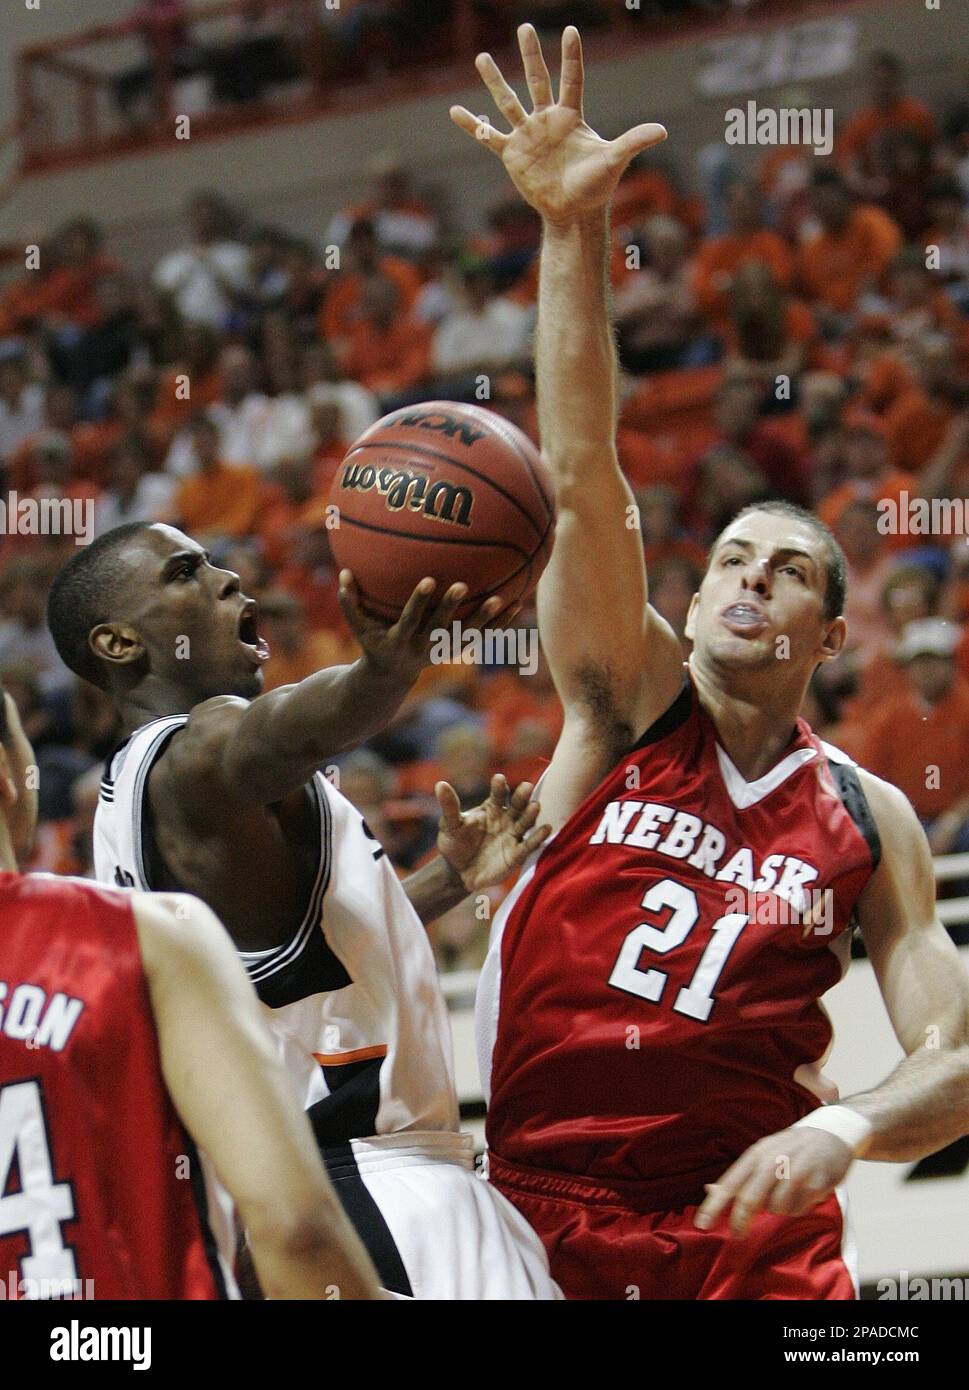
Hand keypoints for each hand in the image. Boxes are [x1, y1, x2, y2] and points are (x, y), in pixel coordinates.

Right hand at [338, 571, 501, 685]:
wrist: (391, 677)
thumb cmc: (372, 642)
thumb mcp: (357, 626)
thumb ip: (349, 602)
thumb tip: (343, 572)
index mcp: (400, 639)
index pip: (410, 619)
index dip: (419, 602)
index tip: (428, 580)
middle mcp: (423, 647)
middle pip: (440, 628)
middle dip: (451, 608)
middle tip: (462, 585)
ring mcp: (442, 651)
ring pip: (468, 636)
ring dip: (486, 620)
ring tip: (502, 599)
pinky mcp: (456, 650)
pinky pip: (482, 637)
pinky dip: (499, 624)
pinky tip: (518, 604)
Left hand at [435, 773, 550, 891]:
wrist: (457, 872)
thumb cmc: (455, 843)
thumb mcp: (449, 825)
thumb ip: (450, 806)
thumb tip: (440, 784)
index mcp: (492, 808)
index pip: (498, 794)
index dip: (499, 786)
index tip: (499, 779)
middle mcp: (506, 819)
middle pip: (517, 804)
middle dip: (522, 796)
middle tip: (526, 787)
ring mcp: (513, 836)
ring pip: (525, 822)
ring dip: (531, 814)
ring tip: (535, 806)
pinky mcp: (517, 854)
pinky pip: (529, 844)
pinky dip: (538, 837)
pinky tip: (546, 829)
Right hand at [450, 23, 665, 225]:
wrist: (572, 211)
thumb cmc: (596, 186)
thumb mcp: (614, 160)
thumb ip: (634, 141)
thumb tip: (662, 131)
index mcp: (571, 117)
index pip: (572, 80)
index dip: (572, 57)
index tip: (571, 31)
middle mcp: (547, 120)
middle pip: (538, 80)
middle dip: (532, 54)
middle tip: (525, 27)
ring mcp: (528, 134)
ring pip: (509, 101)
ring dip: (495, 81)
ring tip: (482, 58)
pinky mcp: (512, 153)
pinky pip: (488, 136)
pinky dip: (473, 125)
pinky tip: (455, 111)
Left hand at [695, 1126, 854, 1236]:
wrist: (832, 1134)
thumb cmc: (790, 1149)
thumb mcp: (762, 1155)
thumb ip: (739, 1176)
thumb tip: (709, 1189)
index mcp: (756, 1154)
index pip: (731, 1182)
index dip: (714, 1205)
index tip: (701, 1224)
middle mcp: (773, 1160)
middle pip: (750, 1198)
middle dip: (741, 1219)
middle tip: (737, 1233)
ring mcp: (795, 1170)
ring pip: (777, 1208)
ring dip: (781, 1208)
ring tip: (791, 1195)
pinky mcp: (816, 1182)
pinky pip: (800, 1208)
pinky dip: (801, 1206)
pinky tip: (808, 1192)